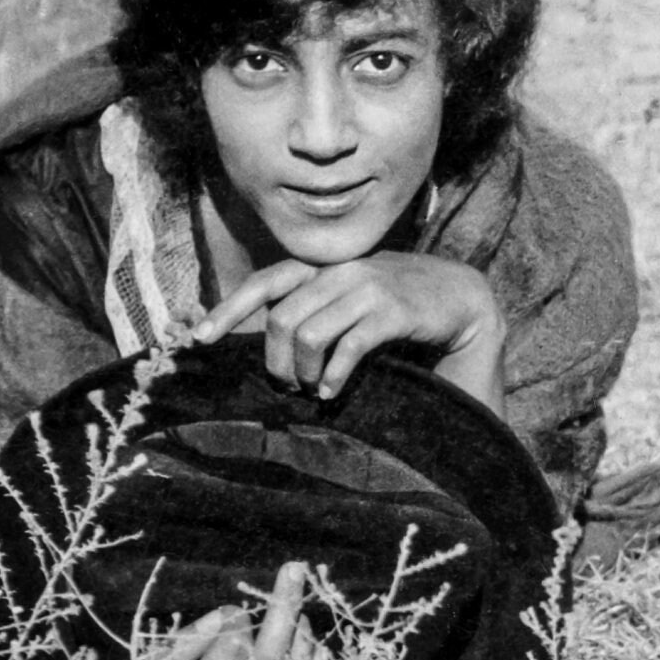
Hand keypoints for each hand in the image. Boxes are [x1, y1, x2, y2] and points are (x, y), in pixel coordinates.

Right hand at [111, 560, 332, 659]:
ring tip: (296, 616)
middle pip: (274, 654)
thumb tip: (232, 614)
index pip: (235, 644)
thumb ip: (182, 649)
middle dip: (286, 605)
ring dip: (302, 638)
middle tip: (295, 569)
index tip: (234, 615)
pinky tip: (314, 650)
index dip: (239, 620)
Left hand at [192, 252, 501, 403]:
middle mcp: (339, 272)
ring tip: (310, 389)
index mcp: (323, 267)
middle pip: (281, 318)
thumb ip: (314, 306)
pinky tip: (331, 392)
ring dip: (302, 372)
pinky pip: (347, 348)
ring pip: (308, 335)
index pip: (264, 283)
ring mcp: (366, 289)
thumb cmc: (396, 305)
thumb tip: (269, 339)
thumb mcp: (350, 297)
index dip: (228, 310)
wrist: (458, 298)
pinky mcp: (392, 312)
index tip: (202, 338)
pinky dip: (333, 376)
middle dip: (274, 360)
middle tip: (284, 384)